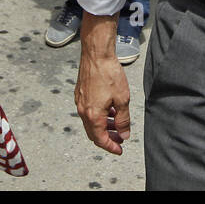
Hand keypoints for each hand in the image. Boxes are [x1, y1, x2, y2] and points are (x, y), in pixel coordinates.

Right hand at [75, 14, 130, 154]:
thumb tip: (124, 134)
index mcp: (93, 115)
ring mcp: (80, 102)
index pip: (100, 139)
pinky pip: (89, 111)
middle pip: (93, 133)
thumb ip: (123, 120)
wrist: (96, 54)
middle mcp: (83, 111)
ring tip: (117, 124)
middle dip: (107, 138)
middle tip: (120, 139)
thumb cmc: (109, 74)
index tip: (120, 150)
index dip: (111, 147)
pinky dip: (99, 116)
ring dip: (103, 126)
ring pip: (91, 122)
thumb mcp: (122, 99)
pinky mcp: (80, 93)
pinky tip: (110, 110)